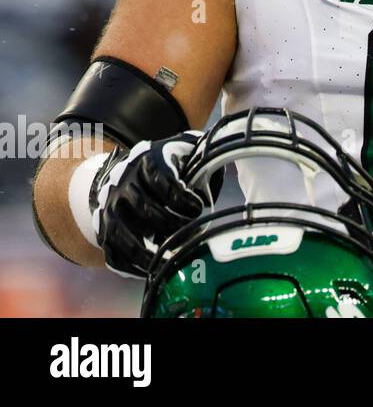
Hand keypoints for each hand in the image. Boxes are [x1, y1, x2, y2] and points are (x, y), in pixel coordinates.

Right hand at [91, 131, 221, 277]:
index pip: (163, 180)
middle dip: (171, 224)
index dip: (182, 198)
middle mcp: (123, 182)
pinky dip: (130, 265)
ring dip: (149, 250)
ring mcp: (110, 206)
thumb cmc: (167, 164)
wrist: (126, 171)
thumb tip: (221, 164)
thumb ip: (203, 158)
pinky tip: (151, 270)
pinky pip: (111, 250)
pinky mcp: (103, 227)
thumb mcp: (184, 151)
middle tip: (191, 232)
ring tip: (171, 259)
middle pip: (145, 208)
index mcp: (146, 160)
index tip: (199, 208)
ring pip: (123, 232)